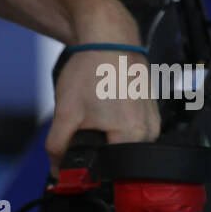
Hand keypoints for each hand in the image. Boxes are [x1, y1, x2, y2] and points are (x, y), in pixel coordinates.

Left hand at [46, 0, 160, 168]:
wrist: (108, 37)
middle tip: (86, 129)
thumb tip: (57, 172)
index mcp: (132, 135)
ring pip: (126, 148)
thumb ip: (57, 149)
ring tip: (98, 115)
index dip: (91, 175)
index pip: (111, 175)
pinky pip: (134, 132)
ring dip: (108, 141)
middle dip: (98, 156)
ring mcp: (153, 120)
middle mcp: (149, 131)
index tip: (79, 163)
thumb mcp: (65, 113)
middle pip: (118, 163)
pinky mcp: (152, 111)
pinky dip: (117, 127)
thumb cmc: (91, 68)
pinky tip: (107, 110)